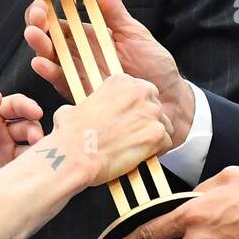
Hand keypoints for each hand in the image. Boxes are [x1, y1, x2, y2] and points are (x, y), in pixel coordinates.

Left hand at [0, 90, 43, 179]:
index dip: (27, 106)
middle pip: (28, 125)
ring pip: (31, 148)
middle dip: (35, 128)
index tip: (35, 111)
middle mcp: (1, 135)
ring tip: (38, 154)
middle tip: (35, 137)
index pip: (15, 106)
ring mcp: (4, 156)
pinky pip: (25, 170)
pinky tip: (34, 169)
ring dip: (38, 148)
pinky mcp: (5, 177)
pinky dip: (33, 167)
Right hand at [23, 0, 194, 147]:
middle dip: (37, 26)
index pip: (59, 22)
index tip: (41, 1)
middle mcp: (79, 57)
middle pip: (49, 40)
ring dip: (39, 47)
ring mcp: (79, 76)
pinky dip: (49, 73)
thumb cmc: (154, 66)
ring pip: (51, 60)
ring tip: (33, 34)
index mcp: (88, 38)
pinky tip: (41, 62)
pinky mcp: (82, 96)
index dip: (45, 11)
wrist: (170, 100)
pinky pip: (62, 84)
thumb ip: (112, 9)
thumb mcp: (133, 31)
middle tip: (36, 16)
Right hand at [51, 74, 171, 185]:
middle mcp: (139, 92)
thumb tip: (77, 111)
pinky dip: (156, 151)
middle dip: (146, 120)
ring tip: (135, 147)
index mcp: (121, 81)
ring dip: (152, 135)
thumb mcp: (74, 107)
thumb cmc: (72, 134)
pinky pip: (167, 143)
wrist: (75, 155)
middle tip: (132, 134)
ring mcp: (151, 113)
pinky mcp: (157, 135)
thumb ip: (87, 104)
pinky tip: (140, 156)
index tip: (126, 118)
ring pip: (164, 124)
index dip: (134, 107)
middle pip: (154, 105)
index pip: (140, 91)